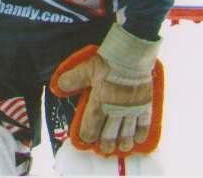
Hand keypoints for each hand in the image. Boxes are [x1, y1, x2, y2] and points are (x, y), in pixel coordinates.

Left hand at [52, 24, 159, 153]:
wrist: (132, 53)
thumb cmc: (108, 60)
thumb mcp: (85, 68)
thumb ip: (72, 80)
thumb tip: (57, 87)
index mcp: (99, 102)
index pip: (91, 126)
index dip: (87, 135)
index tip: (85, 140)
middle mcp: (115, 109)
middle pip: (109, 133)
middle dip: (105, 143)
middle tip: (103, 149)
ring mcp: (131, 108)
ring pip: (126, 131)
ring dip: (122, 142)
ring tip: (120, 148)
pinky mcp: (145, 103)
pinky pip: (144, 123)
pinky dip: (141, 133)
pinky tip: (138, 139)